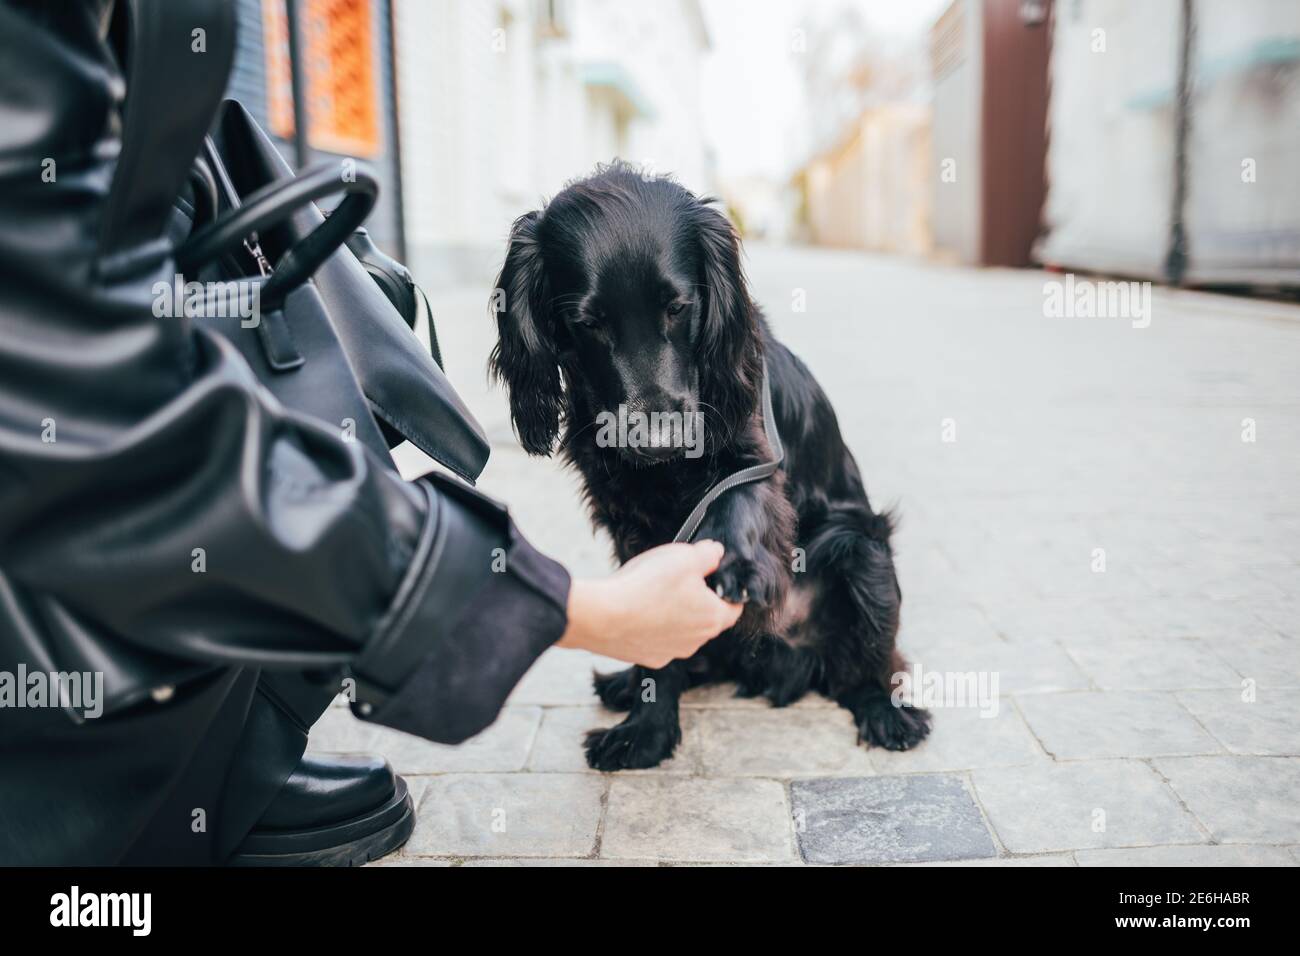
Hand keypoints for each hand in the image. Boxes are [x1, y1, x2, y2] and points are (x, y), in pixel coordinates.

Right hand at [559, 540, 742, 667]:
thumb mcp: (685, 556)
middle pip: (707, 618)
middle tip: (677, 581)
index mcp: (713, 618)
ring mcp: (672, 653)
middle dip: (698, 600)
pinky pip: (658, 640)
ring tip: (653, 595)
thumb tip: (717, 553)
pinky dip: (652, 628)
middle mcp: (697, 641)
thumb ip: (709, 554)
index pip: (734, 606)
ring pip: (682, 631)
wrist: (602, 617)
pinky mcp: (649, 658)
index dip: (726, 589)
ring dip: (674, 615)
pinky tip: (638, 612)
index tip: (711, 577)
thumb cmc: (646, 586)